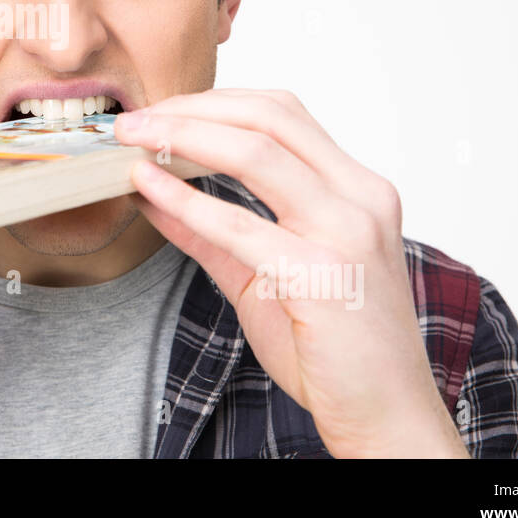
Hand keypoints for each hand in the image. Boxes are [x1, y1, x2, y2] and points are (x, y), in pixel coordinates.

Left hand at [114, 88, 467, 457]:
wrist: (385, 415)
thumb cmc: (334, 348)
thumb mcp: (264, 275)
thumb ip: (211, 231)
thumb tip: (151, 193)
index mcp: (357, 189)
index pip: (281, 113)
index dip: (213, 102)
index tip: (160, 110)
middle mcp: (360, 199)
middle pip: (268, 117)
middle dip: (191, 109)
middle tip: (133, 119)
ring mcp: (348, 233)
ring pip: (256, 154)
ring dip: (182, 137)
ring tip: (132, 141)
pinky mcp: (323, 276)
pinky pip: (241, 225)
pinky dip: (186, 200)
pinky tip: (149, 190)